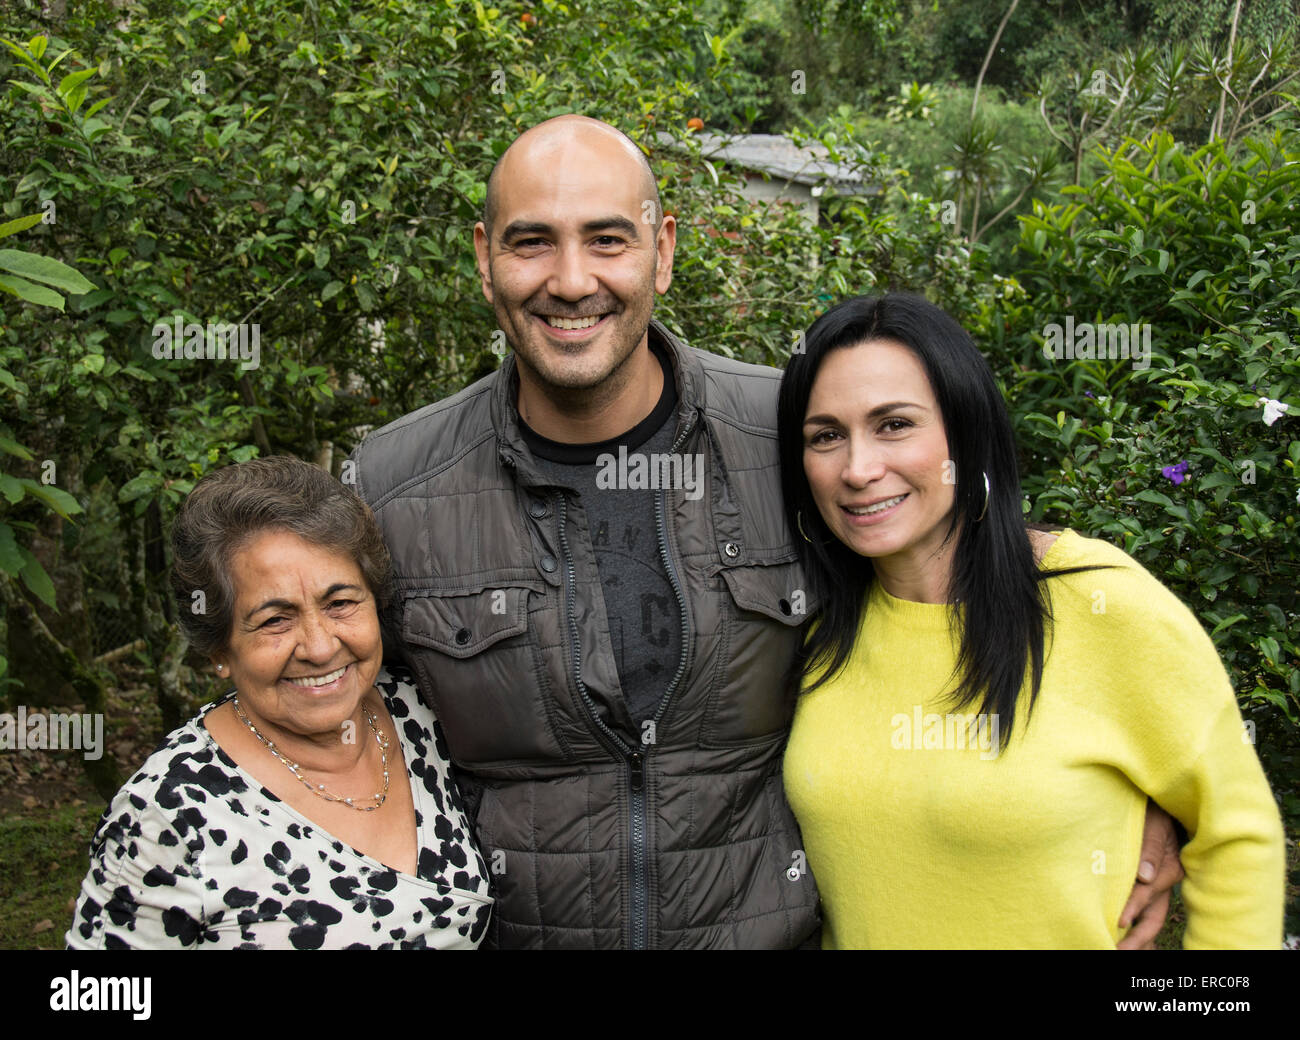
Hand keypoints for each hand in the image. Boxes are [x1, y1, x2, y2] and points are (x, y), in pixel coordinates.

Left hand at [1117, 800, 1185, 948]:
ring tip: (1123, 951)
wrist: (1159, 802)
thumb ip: (1150, 846)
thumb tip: (1144, 876)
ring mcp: (1160, 882)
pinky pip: (1148, 907)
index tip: (1119, 921)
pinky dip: (1139, 923)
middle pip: (1154, 915)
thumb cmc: (1153, 809)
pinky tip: (1128, 936)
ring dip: (1140, 937)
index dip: (1133, 908)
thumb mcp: (1152, 821)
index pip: (1147, 894)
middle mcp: (1167, 880)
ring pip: (1152, 916)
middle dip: (1138, 937)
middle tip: (1118, 951)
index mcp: (1169, 868)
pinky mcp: (1152, 881)